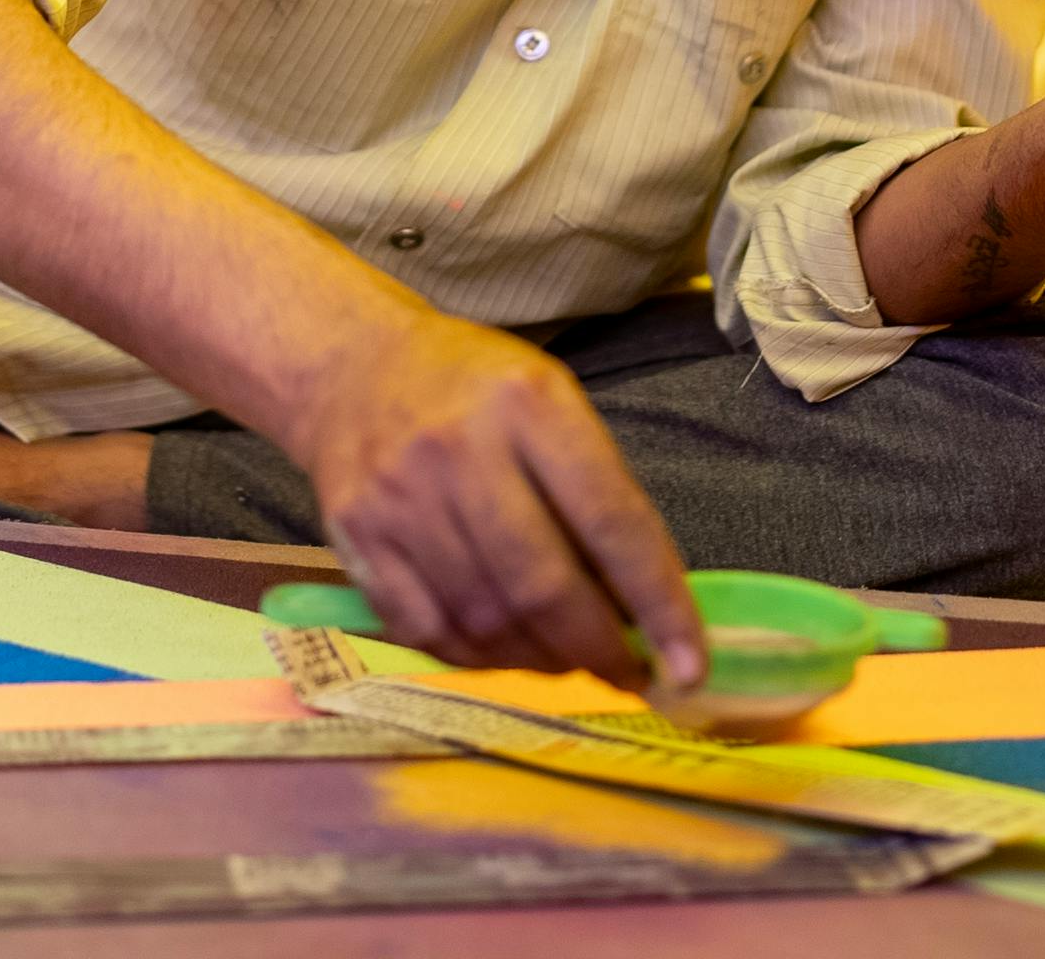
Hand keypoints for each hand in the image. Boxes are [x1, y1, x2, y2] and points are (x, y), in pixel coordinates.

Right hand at [283, 305, 705, 694]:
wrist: (353, 368)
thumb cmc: (475, 390)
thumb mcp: (553, 403)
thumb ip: (598, 494)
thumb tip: (644, 611)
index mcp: (530, 404)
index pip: (612, 521)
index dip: (659, 606)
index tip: (691, 668)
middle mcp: (459, 449)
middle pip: (542, 586)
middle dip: (599, 651)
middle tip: (630, 675)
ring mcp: (399, 497)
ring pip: (484, 621)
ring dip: (541, 660)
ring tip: (570, 659)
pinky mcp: (354, 537)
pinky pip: (427, 632)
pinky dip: (478, 659)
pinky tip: (505, 650)